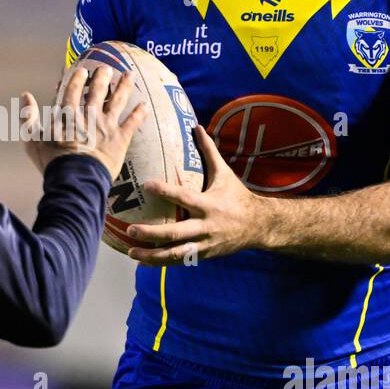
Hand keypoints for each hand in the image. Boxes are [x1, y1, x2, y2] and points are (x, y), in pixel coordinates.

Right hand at [20, 63, 146, 180]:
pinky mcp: (120, 139)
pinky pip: (132, 123)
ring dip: (123, 86)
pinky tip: (146, 105)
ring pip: (117, 101)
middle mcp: (89, 115)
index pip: (73, 90)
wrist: (76, 179)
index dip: (77, 79)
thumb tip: (25, 95)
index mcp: (68, 114)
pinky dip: (139, 114)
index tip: (82, 70)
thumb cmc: (52, 162)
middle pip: (97, 91)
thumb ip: (28, 116)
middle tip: (107, 68)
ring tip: (129, 74)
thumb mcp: (33, 139)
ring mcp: (106, 126)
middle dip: (102, 77)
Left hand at [126, 125, 262, 264]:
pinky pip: (180, 261)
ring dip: (152, 255)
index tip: (145, 185)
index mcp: (209, 204)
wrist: (259, 226)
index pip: (184, 197)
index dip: (165, 192)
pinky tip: (142, 260)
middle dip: (151, 233)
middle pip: (175, 233)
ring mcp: (204, 244)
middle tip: (130, 229)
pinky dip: (161, 262)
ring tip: (131, 252)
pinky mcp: (204, 255)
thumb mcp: (224, 173)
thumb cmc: (237, 196)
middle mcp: (205, 226)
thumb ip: (208, 151)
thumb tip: (196, 126)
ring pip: (175, 254)